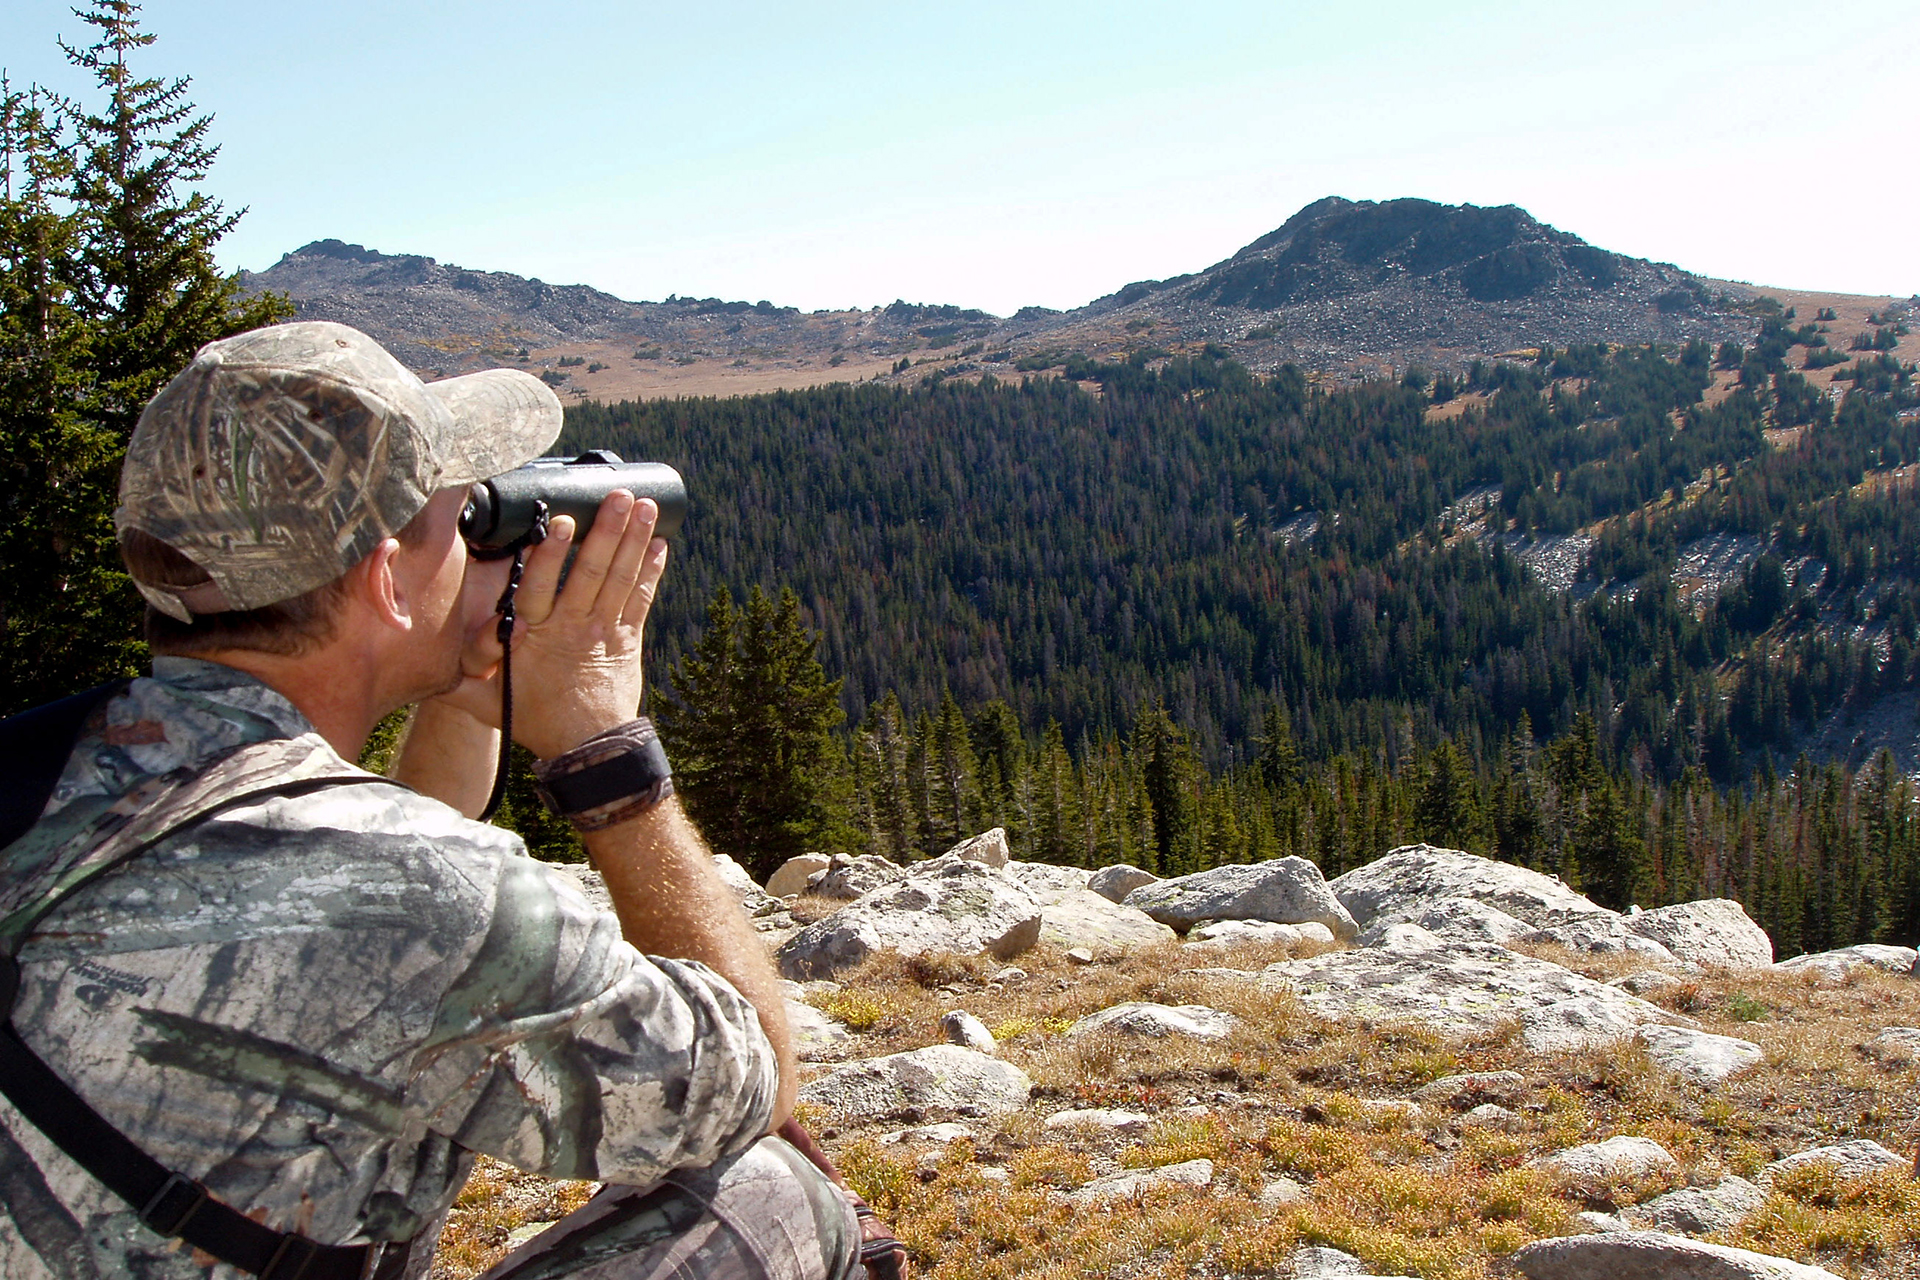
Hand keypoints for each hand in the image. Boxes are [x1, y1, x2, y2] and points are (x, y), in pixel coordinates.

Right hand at [468, 489, 667, 759]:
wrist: (587, 746)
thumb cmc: (532, 717)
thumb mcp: (483, 702)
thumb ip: (458, 674)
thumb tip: (424, 652)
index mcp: (535, 636)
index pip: (541, 588)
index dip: (551, 555)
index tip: (560, 523)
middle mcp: (573, 627)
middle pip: (590, 573)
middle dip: (606, 532)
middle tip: (619, 497)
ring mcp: (604, 631)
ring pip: (620, 579)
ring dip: (634, 540)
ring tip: (646, 507)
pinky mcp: (627, 638)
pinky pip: (641, 598)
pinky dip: (651, 570)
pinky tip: (661, 543)